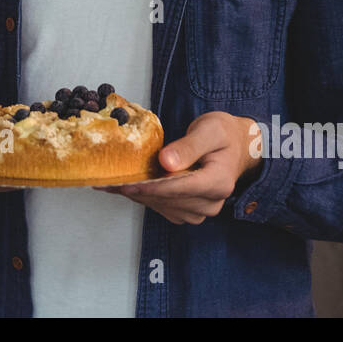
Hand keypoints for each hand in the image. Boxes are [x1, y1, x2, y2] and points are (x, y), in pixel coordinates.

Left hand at [98, 111, 262, 223]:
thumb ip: (189, 146)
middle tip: (106, 181)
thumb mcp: (210, 130)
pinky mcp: (189, 211)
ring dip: (136, 195)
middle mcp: (211, 203)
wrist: (235, 147)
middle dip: (137, 190)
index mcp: (218, 182)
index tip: (127, 183)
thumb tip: (166, 162)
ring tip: (110, 183)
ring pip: (161, 206)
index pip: (180, 187)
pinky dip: (143, 196)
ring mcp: (200, 210)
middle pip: (168, 199)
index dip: (152, 186)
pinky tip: (125, 185)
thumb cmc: (224, 135)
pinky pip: (162, 207)